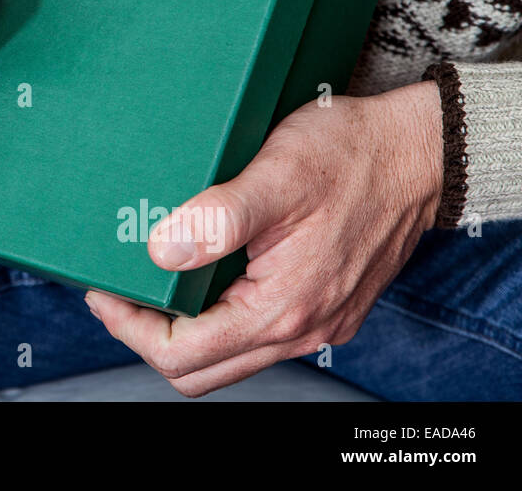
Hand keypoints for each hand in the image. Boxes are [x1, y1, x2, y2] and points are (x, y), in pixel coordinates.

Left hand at [84, 81, 443, 395]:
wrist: (419, 151)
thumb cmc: (350, 154)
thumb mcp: (277, 173)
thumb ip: (217, 218)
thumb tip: (161, 252)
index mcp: (283, 307)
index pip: (184, 355)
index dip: (130, 328)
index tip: (102, 291)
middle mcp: (301, 328)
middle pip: (202, 369)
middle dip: (148, 336)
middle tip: (115, 292)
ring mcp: (315, 321)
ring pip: (229, 354)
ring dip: (183, 327)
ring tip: (149, 279)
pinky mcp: (324, 305)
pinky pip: (257, 331)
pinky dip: (217, 313)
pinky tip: (198, 272)